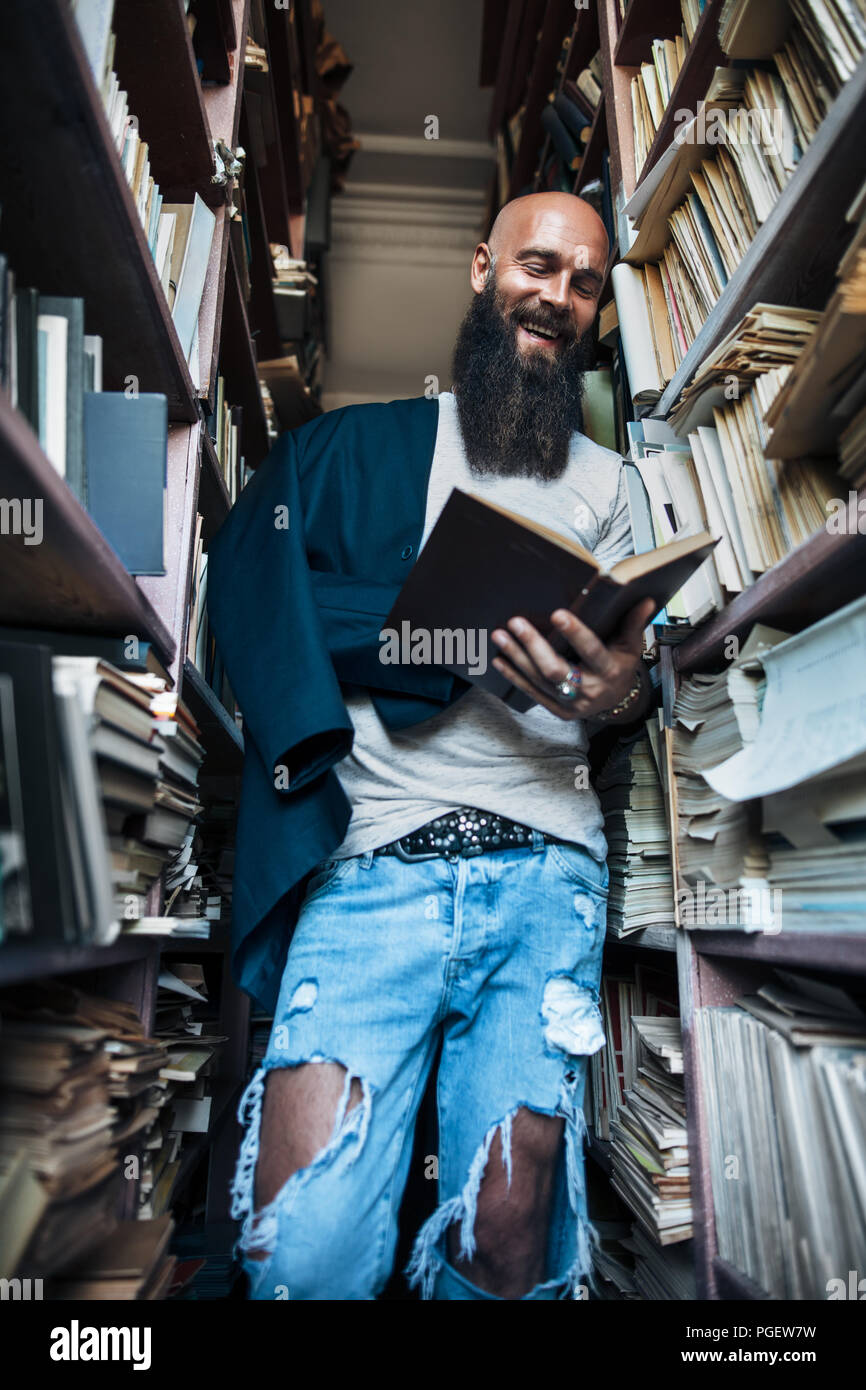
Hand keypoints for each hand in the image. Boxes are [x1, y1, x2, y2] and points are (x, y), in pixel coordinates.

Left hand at [490, 598, 654, 721]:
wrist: (618, 702)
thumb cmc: (621, 665)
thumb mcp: (631, 646)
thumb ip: (633, 625)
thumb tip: (646, 601)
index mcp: (609, 670)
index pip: (591, 651)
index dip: (575, 634)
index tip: (557, 614)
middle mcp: (590, 690)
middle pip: (556, 669)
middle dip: (534, 645)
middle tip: (515, 622)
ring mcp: (572, 704)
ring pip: (539, 680)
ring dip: (516, 657)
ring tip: (499, 634)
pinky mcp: (558, 711)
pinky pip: (532, 693)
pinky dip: (514, 675)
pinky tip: (499, 659)